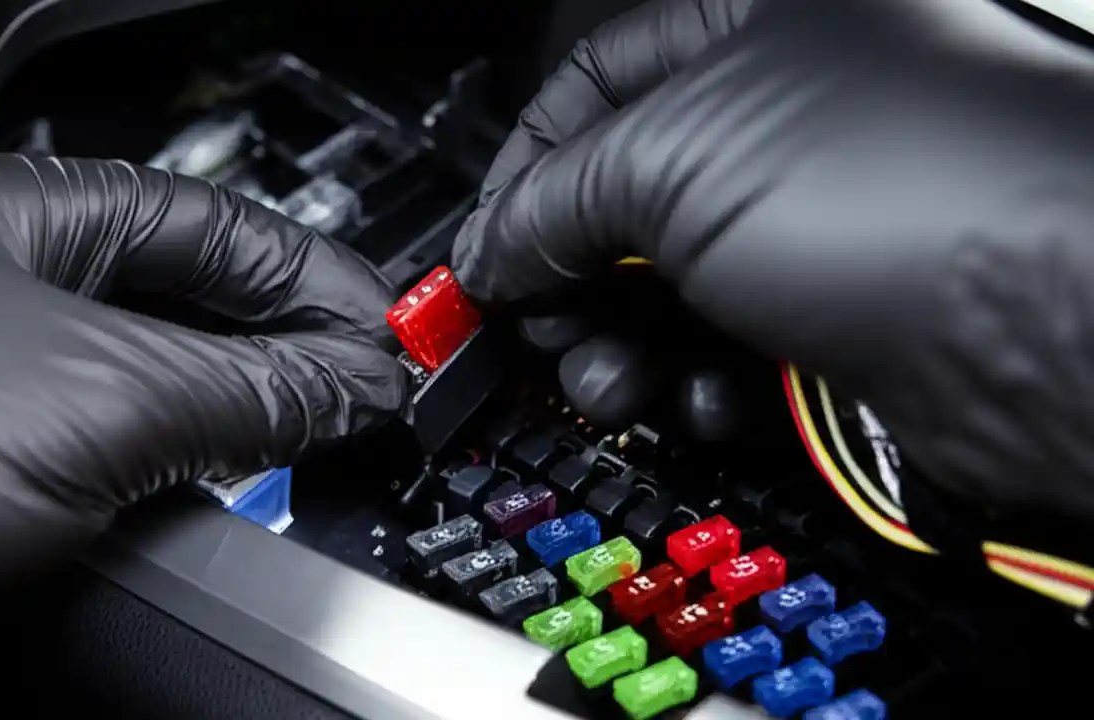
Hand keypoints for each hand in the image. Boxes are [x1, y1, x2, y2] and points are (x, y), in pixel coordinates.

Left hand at [0, 154, 407, 632]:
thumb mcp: (105, 396)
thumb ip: (253, 385)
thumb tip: (352, 381)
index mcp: (2, 215)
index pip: (201, 220)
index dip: (306, 272)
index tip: (378, 325)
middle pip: (182, 296)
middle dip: (281, 339)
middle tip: (363, 380)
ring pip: (153, 376)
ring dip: (239, 403)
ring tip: (318, 425)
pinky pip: (116, 446)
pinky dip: (185, 460)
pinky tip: (234, 476)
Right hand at [454, 0, 1093, 528]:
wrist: (1056, 334)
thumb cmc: (901, 189)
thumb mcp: (671, 160)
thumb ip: (553, 199)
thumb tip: (491, 250)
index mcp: (757, 24)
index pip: (594, 82)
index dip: (523, 166)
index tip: (484, 246)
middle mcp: (792, 116)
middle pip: (625, 199)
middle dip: (568, 275)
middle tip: (541, 324)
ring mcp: (820, 220)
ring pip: (668, 289)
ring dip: (619, 345)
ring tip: (613, 376)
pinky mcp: (840, 317)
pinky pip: (725, 351)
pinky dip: (695, 384)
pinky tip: (706, 398)